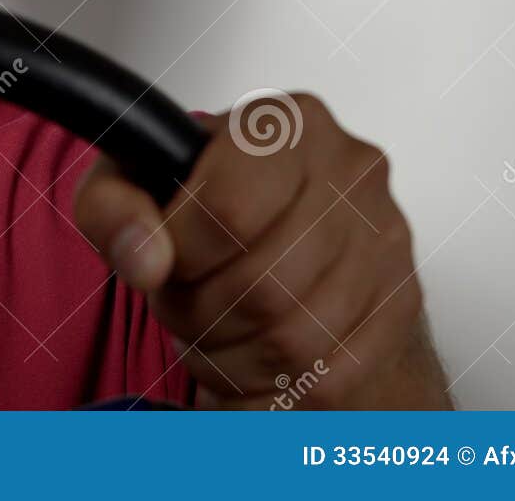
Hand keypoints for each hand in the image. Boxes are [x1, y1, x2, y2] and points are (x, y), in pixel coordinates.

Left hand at [73, 92, 450, 408]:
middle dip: (199, 315)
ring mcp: (387, 239)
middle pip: (262, 287)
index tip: (164, 262)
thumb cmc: (206, 197)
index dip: (181, 254)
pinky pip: (327, 381)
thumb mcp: (135, 182)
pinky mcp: (401, 303)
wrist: (288, 221)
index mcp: (287, 124)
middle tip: (179, 306)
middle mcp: (351, 172)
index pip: (230, 208)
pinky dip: (268, 390)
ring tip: (209, 330)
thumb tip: (144, 260)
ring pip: (295, 342)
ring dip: (229, 358)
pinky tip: (244, 361)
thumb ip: (113, 207)